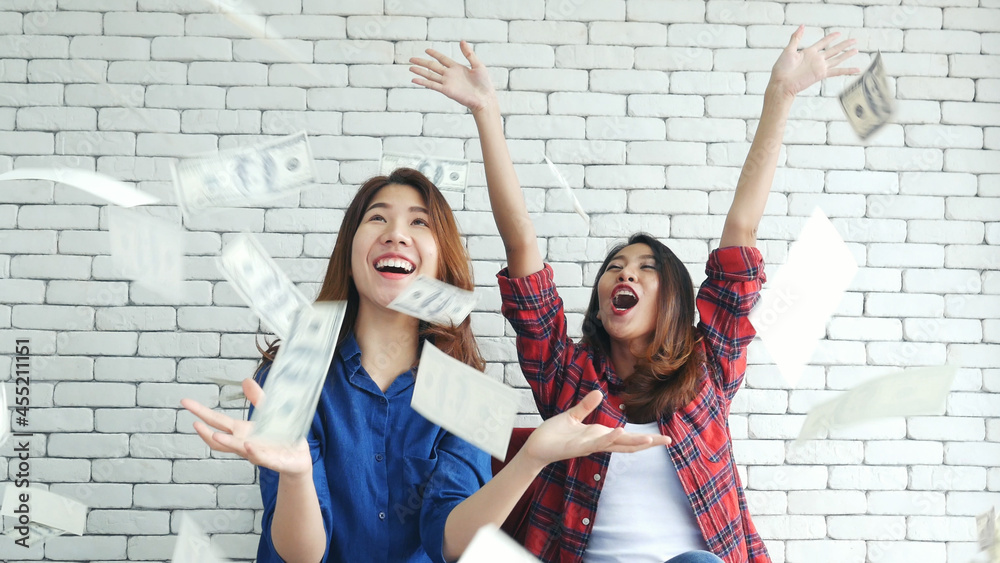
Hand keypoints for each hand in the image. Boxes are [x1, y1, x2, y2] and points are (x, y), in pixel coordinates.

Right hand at [181, 378, 312, 476]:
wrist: (298, 457)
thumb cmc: (280, 436)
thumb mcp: (269, 412)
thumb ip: (257, 398)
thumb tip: (245, 380)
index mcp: (242, 431)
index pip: (217, 421)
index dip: (201, 412)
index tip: (185, 402)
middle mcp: (244, 443)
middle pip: (219, 439)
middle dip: (205, 430)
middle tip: (192, 421)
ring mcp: (256, 452)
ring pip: (237, 449)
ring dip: (226, 442)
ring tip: (213, 435)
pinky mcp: (273, 460)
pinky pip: (261, 457)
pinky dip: (253, 451)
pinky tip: (247, 445)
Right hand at [409, 40, 496, 113]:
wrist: (485, 98)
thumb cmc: (484, 84)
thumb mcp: (478, 65)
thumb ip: (469, 54)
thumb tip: (461, 41)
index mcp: (457, 68)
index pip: (442, 59)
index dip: (435, 54)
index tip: (427, 50)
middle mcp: (450, 75)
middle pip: (433, 66)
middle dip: (422, 62)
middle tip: (411, 58)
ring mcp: (447, 83)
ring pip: (430, 75)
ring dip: (420, 71)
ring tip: (410, 68)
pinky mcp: (446, 91)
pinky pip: (432, 85)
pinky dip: (423, 82)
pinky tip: (414, 80)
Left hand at [521, 390, 670, 467]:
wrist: (536, 446)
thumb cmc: (555, 433)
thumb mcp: (573, 416)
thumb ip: (586, 406)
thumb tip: (600, 392)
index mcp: (599, 435)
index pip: (627, 437)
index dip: (645, 438)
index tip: (664, 437)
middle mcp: (598, 442)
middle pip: (628, 444)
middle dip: (649, 443)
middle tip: (669, 441)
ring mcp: (590, 446)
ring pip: (616, 444)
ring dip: (633, 442)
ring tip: (651, 439)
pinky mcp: (578, 447)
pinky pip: (596, 442)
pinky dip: (609, 437)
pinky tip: (619, 431)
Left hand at [770, 25, 859, 97]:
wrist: (781, 83)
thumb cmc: (782, 69)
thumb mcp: (788, 50)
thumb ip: (796, 38)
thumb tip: (802, 26)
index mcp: (809, 52)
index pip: (823, 42)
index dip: (831, 37)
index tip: (838, 33)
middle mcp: (816, 59)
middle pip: (834, 49)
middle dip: (844, 44)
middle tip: (854, 40)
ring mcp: (820, 67)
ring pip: (837, 59)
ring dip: (847, 54)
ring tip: (856, 50)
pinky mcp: (821, 74)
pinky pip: (837, 72)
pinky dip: (847, 71)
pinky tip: (856, 70)